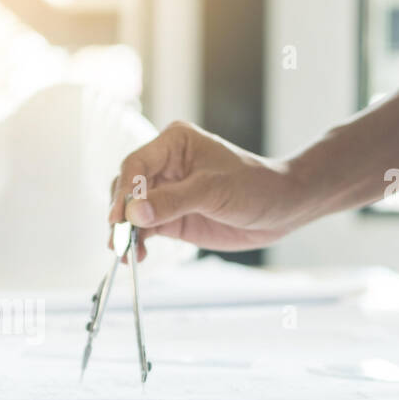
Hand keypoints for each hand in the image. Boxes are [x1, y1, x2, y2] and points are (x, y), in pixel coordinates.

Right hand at [106, 121, 316, 259]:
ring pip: (131, 212)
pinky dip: (137, 242)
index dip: (123, 191)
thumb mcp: (213, 191)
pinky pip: (144, 229)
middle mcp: (164, 166)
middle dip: (120, 215)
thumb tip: (134, 213)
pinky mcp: (169, 217)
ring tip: (126, 253)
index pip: (136, 164)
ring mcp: (165, 193)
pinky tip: (137, 256)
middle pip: (126, 188)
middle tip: (119, 241)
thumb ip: (172, 201)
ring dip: (126, 233)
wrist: (280, 208)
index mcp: (173, 144)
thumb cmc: (254, 186)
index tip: (118, 217)